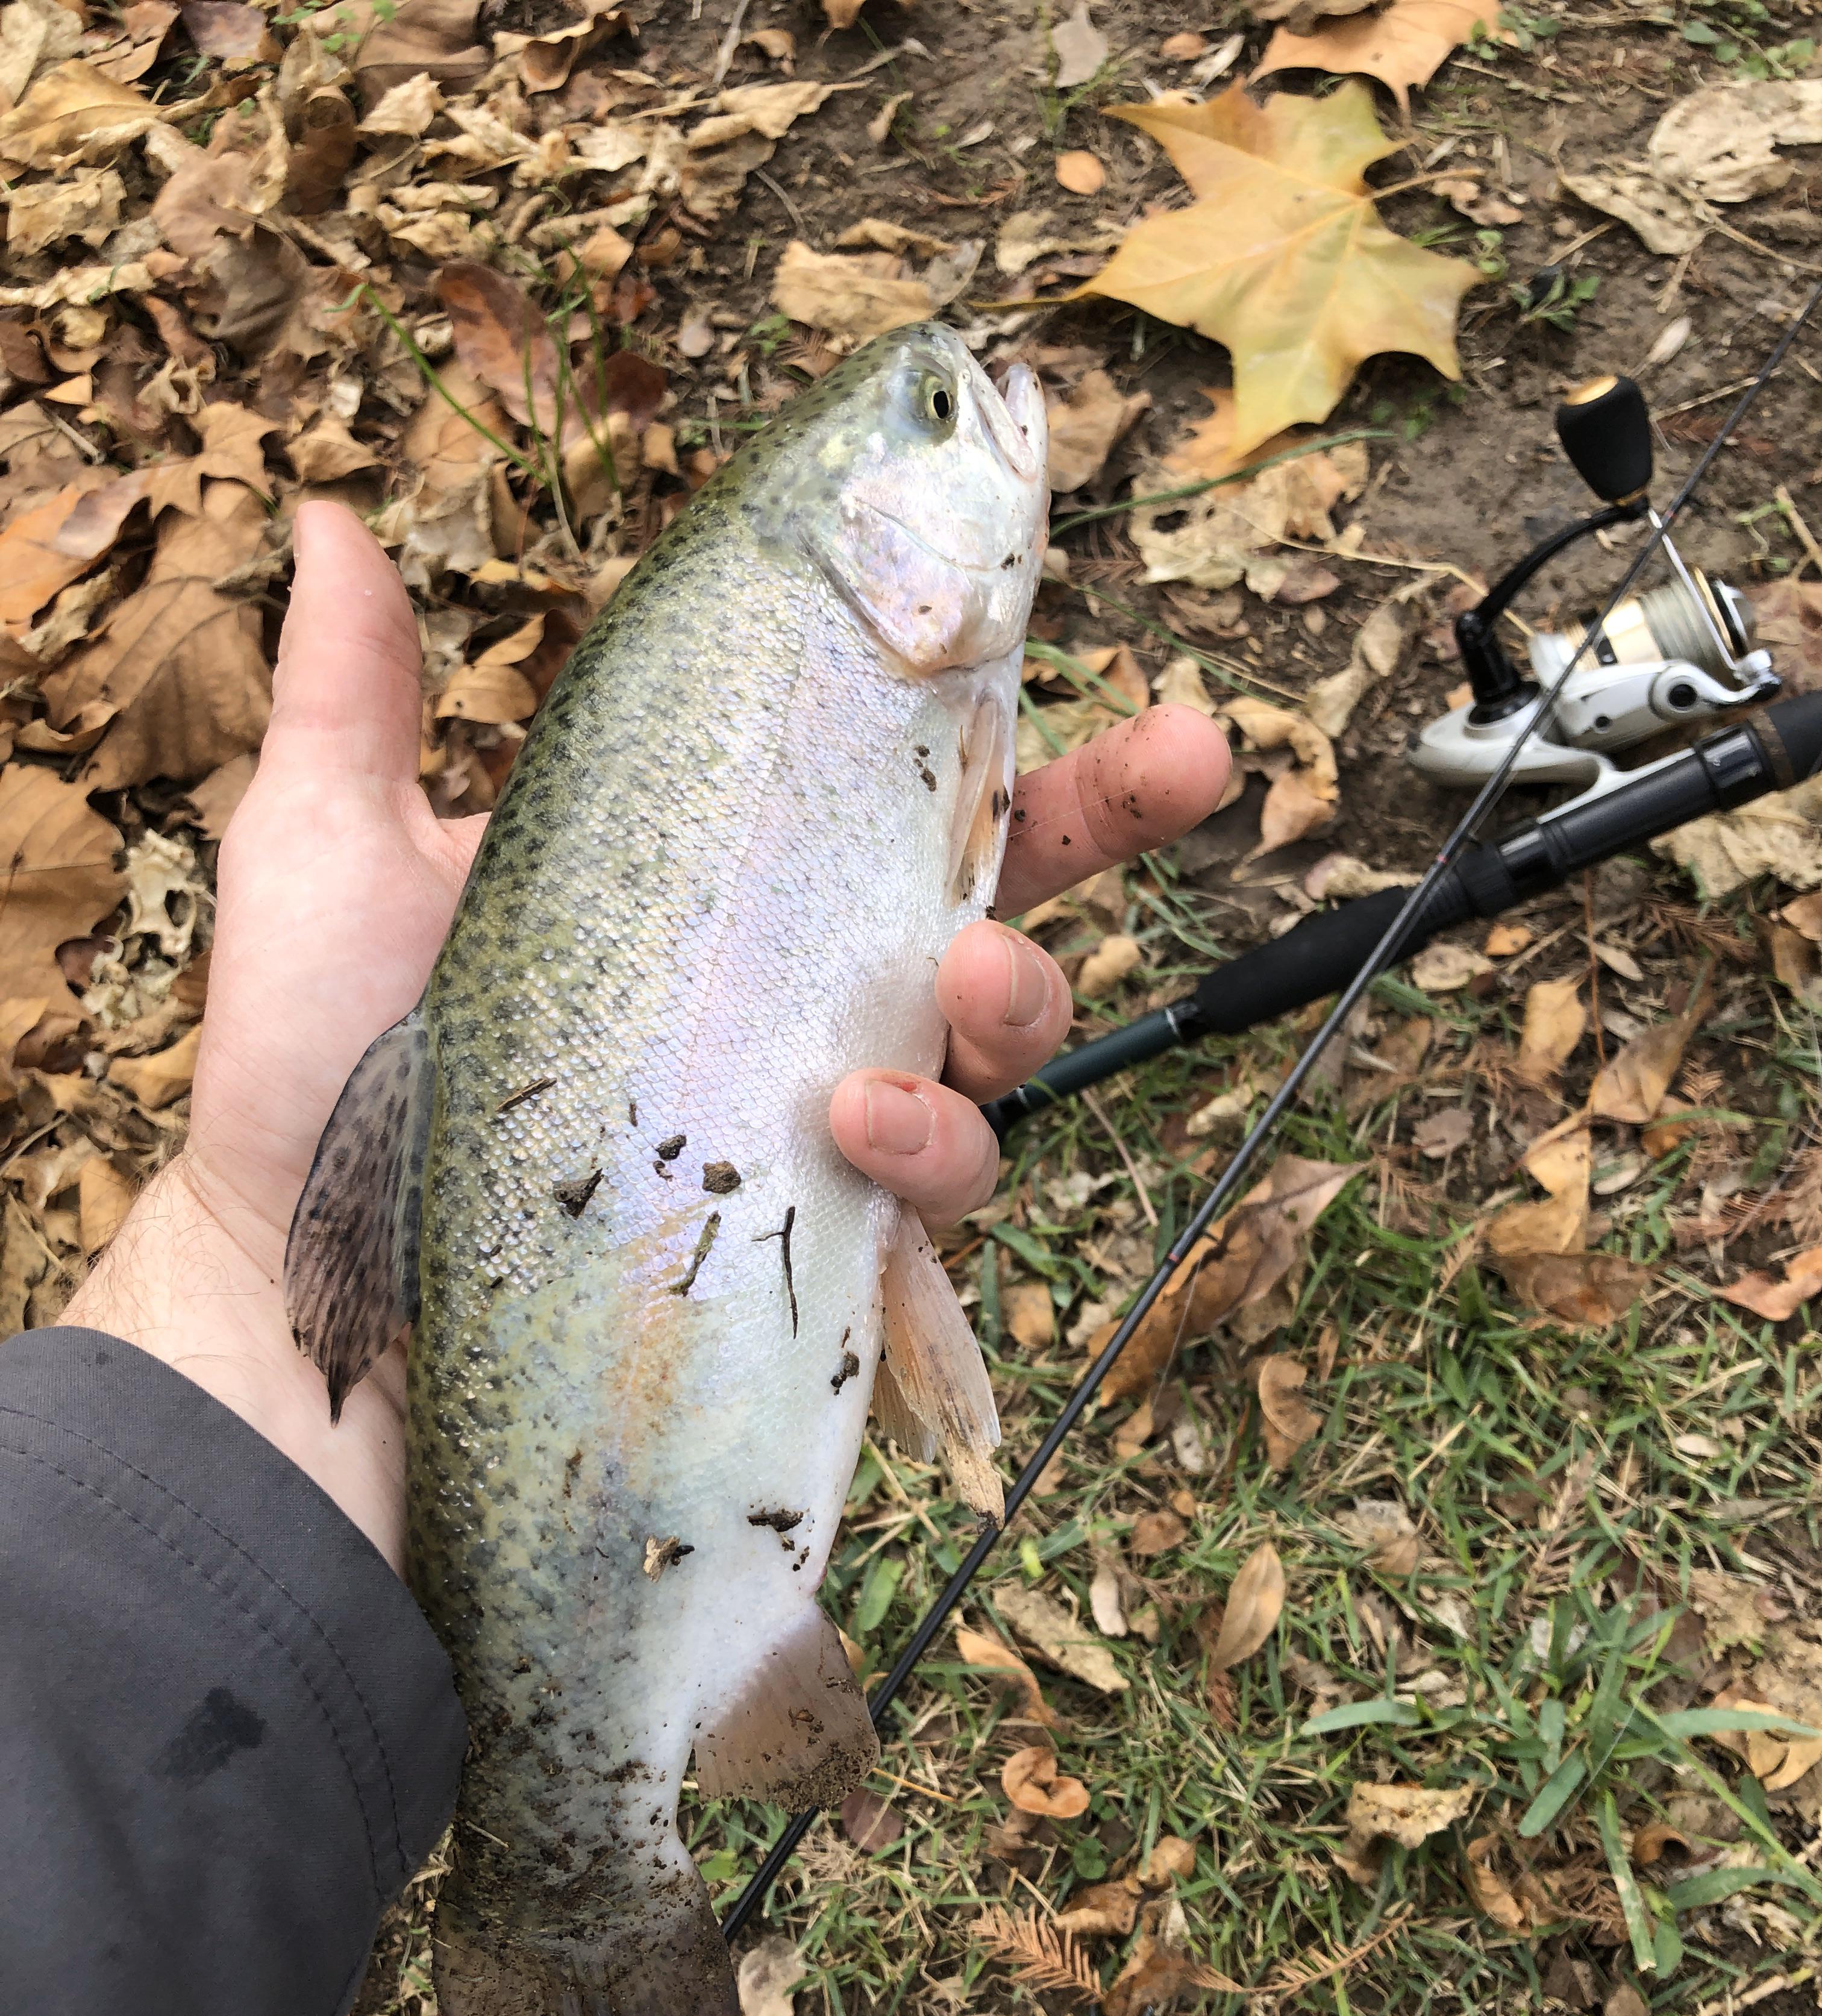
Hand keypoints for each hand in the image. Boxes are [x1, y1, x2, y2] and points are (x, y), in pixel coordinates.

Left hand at [62, 504, 1228, 1565]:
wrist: (306, 1302)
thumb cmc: (314, 1078)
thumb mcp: (328, 857)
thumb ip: (360, 703)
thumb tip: (342, 521)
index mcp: (704, 876)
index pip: (861, 770)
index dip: (967, 699)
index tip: (1026, 609)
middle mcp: (784, 985)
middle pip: (985, 885)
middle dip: (1105, 812)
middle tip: (1194, 752)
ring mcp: (814, 1112)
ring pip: (997, 1038)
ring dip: (1018, 997)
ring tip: (964, 985)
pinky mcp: (822, 1233)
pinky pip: (939, 1185)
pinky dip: (928, 1146)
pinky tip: (860, 1119)